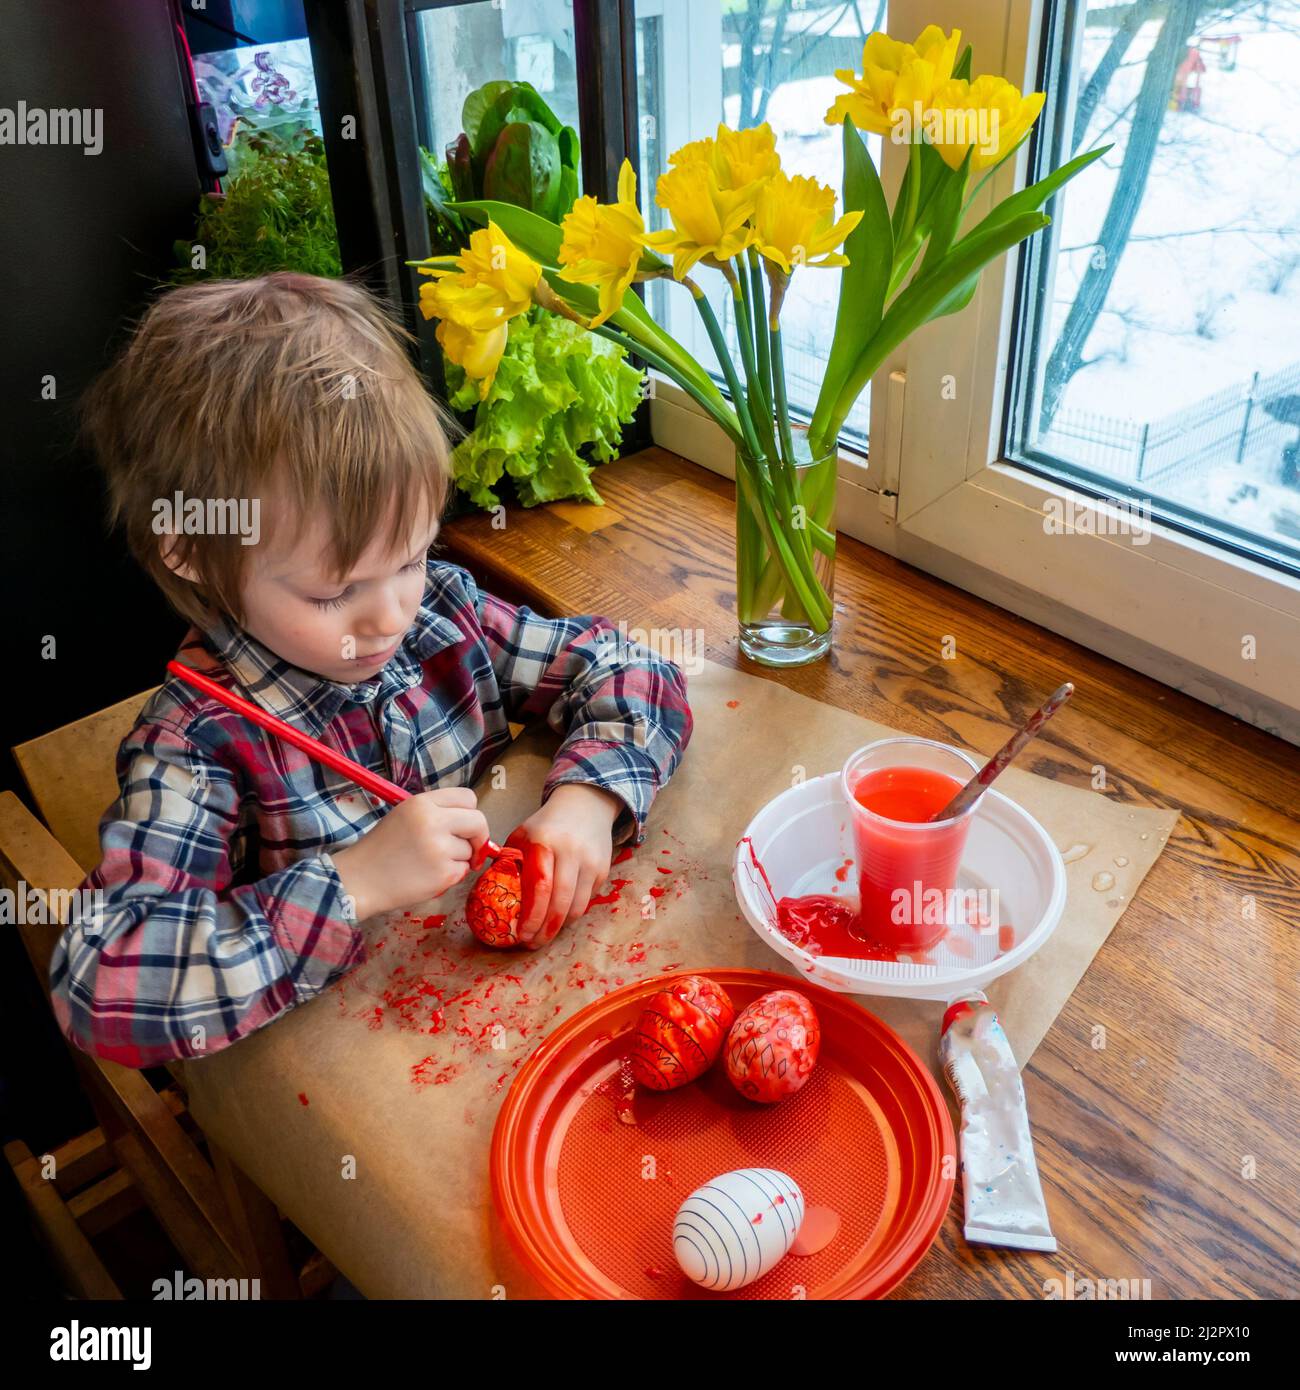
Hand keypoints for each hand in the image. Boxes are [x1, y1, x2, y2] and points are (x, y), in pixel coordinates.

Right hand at [331, 787, 488, 920]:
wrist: (359, 879)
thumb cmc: (382, 849)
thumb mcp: (404, 816)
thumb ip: (436, 813)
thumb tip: (472, 824)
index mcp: (422, 803)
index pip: (467, 797)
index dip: (470, 811)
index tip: (466, 824)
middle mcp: (433, 822)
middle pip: (478, 821)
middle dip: (479, 835)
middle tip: (470, 847)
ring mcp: (439, 848)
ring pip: (470, 850)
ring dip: (458, 859)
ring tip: (430, 863)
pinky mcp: (443, 873)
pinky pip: (463, 871)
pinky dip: (451, 876)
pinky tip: (428, 876)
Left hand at [506, 784, 622, 948]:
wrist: (586, 804)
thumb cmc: (547, 824)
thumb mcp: (523, 835)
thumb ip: (508, 862)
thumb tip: (489, 897)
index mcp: (544, 842)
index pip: (539, 887)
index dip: (531, 915)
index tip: (520, 934)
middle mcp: (571, 852)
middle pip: (560, 903)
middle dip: (546, 930)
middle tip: (532, 944)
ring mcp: (590, 862)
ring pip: (577, 907)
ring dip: (560, 926)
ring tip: (544, 934)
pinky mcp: (603, 869)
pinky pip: (586, 901)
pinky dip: (571, 913)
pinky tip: (559, 916)